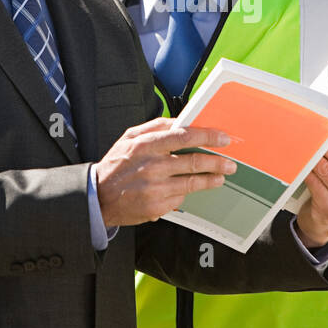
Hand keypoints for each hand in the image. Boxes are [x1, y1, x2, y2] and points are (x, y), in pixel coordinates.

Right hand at [95, 117, 236, 226]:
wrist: (98, 197)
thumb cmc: (116, 165)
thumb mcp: (129, 137)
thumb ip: (156, 127)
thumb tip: (181, 121)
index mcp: (146, 146)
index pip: (184, 137)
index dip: (207, 136)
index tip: (222, 138)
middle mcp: (152, 167)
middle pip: (194, 162)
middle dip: (217, 162)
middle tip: (230, 162)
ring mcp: (155, 189)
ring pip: (193, 183)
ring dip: (212, 179)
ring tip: (220, 177)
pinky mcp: (157, 206)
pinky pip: (181, 197)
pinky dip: (187, 192)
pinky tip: (190, 189)